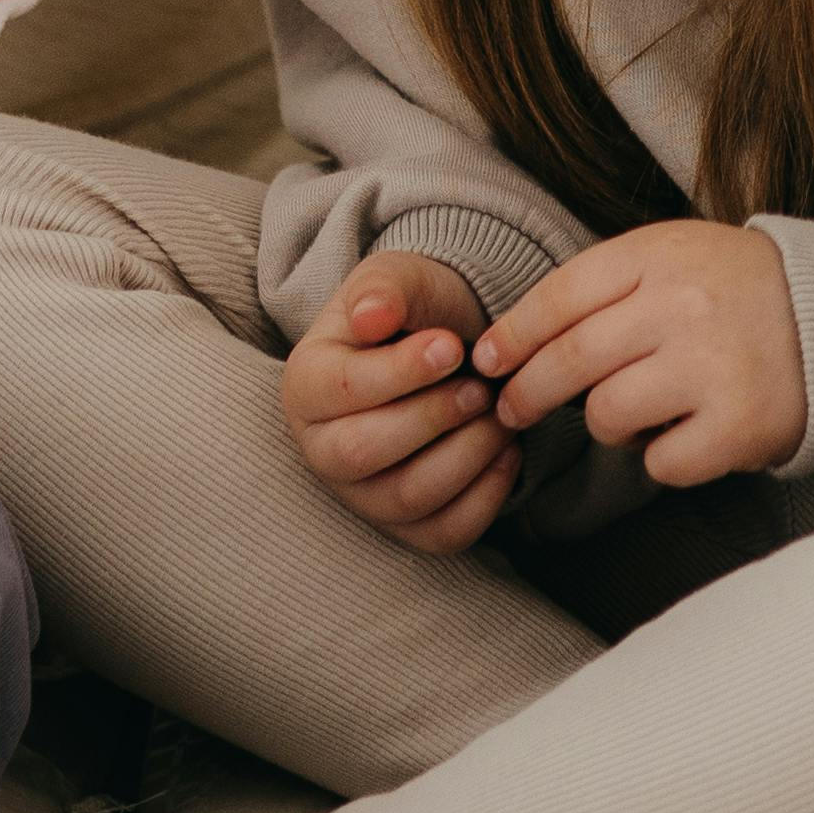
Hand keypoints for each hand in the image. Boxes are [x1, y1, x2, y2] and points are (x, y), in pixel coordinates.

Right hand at [279, 247, 519, 550]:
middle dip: (432, 418)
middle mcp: (322, 449)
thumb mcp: (395, 281)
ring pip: (408, 497)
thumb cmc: (411, 314)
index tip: (452, 346)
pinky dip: (486, 495)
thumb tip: (370, 316)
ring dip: (466, 455)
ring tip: (498, 413)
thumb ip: (381, 290)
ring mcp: (363, 495)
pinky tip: (508, 449)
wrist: (444, 345)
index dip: (401, 372)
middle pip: (362, 452)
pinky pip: (445, 532)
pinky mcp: (408, 526)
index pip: (341, 391)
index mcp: (305, 385)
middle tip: (480, 388)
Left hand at [475, 220, 804, 487]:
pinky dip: (661, 458)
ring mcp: (713, 368)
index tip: (485, 360)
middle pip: (572, 359)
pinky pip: (662, 462)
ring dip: (607, 425)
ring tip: (633, 414)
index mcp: (660, 256)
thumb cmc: (737, 289)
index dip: (513, 334)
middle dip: (528, 391)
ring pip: (609, 416)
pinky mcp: (741, 427)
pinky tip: (684, 435)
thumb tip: (515, 341)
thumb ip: (606, 287)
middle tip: (510, 408)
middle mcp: (682, 307)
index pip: (561, 297)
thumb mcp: (674, 256)